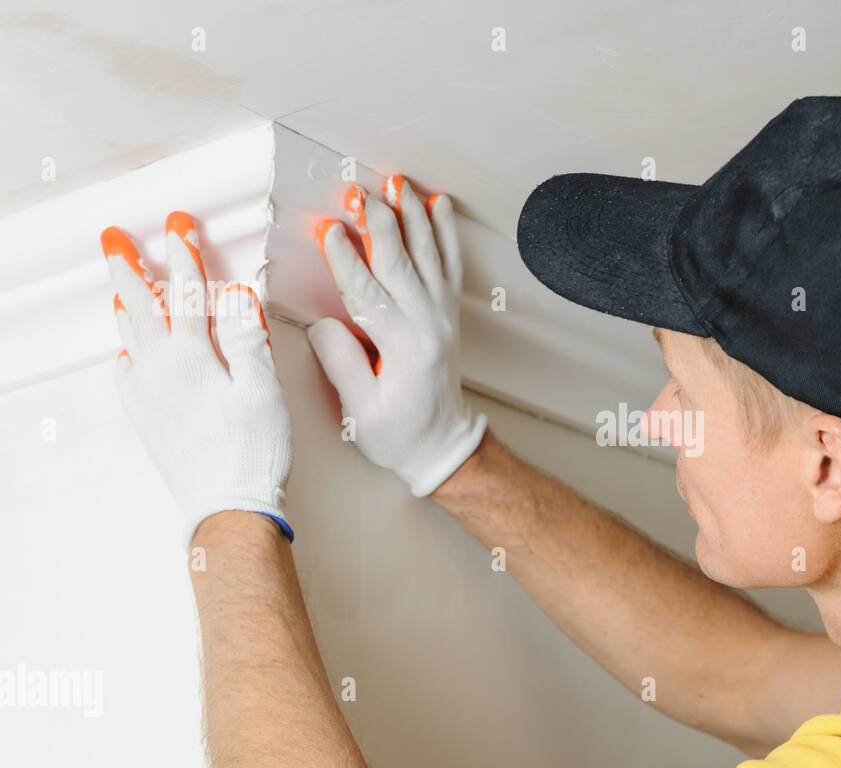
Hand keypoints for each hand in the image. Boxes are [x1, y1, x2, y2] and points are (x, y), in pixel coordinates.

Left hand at [103, 213, 292, 547]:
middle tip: (117, 239)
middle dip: (130, 267)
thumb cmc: (252, 452)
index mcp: (191, 358)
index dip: (184, 255)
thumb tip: (235, 296)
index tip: (180, 226)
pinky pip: (127, 370)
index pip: (186, 292)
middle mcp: (159, 371)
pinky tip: (131, 348)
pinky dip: (128, 348)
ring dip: (126, 303)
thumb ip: (246, 337)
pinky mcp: (145, 416)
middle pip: (140, 306)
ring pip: (129, 335)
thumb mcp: (263, 389)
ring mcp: (146, 394)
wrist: (229, 505)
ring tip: (121, 284)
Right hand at [308, 177, 485, 496]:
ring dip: (410, 215)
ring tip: (396, 182)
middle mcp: (428, 325)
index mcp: (403, 348)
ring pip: (427, 255)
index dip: (346, 259)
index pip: (368, 293)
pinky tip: (436, 204)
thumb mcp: (361, 410)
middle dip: (377, 222)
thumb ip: (342, 364)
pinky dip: (444, 232)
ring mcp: (442, 315)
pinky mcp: (448, 313)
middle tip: (357, 190)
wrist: (444, 445)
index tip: (328, 230)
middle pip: (400, 262)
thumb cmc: (400, 434)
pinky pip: (449, 263)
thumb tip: (324, 324)